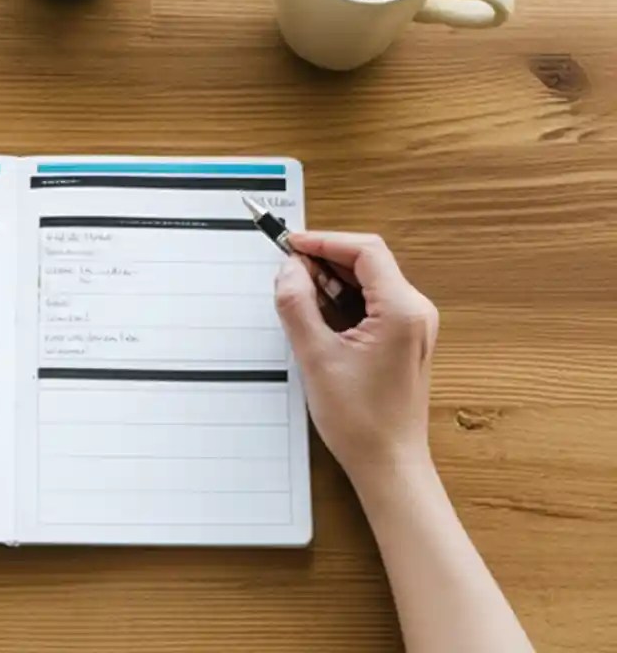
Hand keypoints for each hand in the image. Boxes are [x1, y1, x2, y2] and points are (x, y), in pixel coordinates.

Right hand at [274, 232, 438, 483]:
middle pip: (368, 262)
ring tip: (298, 295)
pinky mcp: (404, 339)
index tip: (290, 244)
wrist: (389, 463)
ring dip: (332, 282)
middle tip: (287, 271)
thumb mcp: (316, 357)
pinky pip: (373, 303)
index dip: (324, 241)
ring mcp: (413, 325)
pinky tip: (318, 315)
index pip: (365, 250)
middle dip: (325, 260)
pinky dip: (343, 300)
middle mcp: (416, 311)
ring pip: (369, 282)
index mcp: (402, 310)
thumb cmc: (361, 421)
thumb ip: (297, 305)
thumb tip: (289, 270)